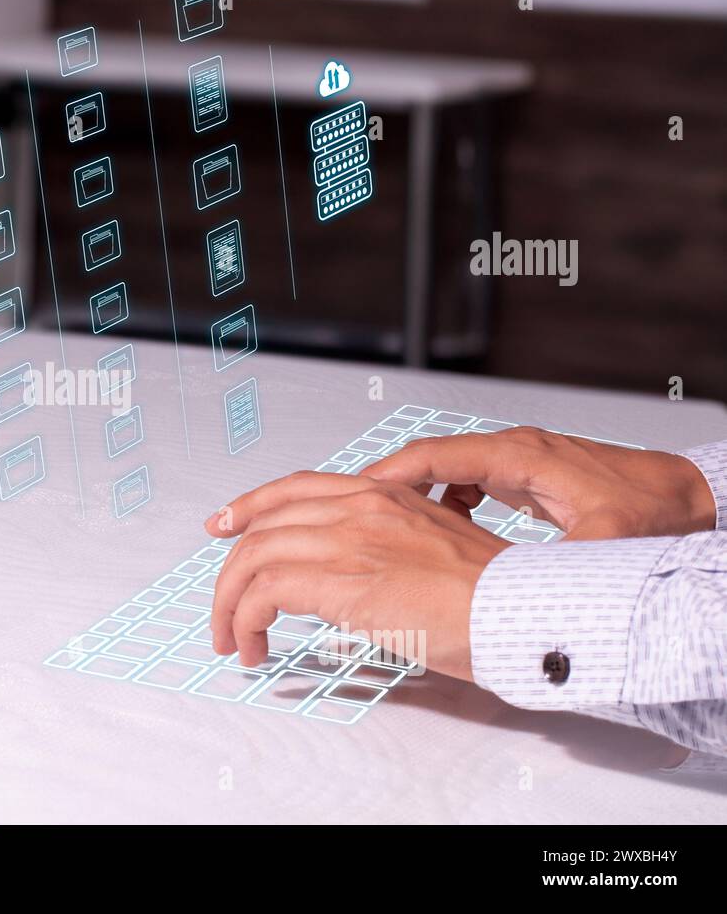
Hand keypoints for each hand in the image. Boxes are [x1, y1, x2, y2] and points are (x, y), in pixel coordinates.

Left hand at [204, 473, 509, 680]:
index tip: (225, 525)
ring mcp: (348, 538)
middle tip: (223, 606)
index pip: (296, 487)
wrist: (521, 610)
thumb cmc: (494, 595)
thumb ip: (387, 548)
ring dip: (231, 604)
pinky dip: (245, 619)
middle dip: (231, 570)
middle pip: (264, 526)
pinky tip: (255, 645)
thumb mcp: (435, 549)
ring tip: (234, 639)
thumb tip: (353, 579)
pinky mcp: (341, 579)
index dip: (250, 506)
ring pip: (253, 558)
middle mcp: (359, 506)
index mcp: (382, 493)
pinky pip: (262, 592)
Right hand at [361, 427, 715, 540]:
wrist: (691, 500)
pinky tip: (442, 529)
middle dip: (388, 482)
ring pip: (447, 470)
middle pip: (431, 458)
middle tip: (352, 511)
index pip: (437, 455)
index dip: (390, 473)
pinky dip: (444, 501)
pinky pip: (467, 482)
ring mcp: (519, 462)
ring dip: (414, 494)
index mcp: (521, 457)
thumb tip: (517, 591)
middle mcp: (514, 451)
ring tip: (387, 526)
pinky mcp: (526, 478)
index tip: (355, 490)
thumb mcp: (603, 543)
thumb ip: (555, 566)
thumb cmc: (654, 512)